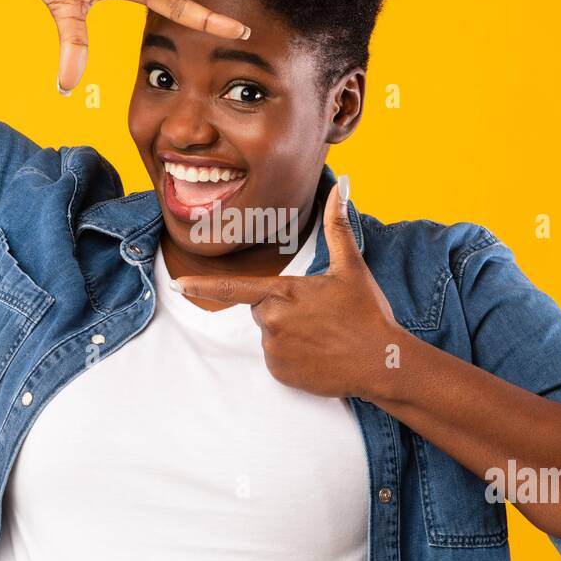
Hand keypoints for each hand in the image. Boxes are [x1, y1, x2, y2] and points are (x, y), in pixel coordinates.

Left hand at [172, 177, 405, 399]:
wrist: (382, 362)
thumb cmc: (367, 313)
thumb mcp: (351, 267)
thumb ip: (337, 226)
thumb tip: (340, 187)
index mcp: (284, 292)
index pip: (234, 288)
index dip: (203, 286)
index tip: (178, 284)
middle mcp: (271, 322)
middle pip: (261, 309)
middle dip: (283, 309)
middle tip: (320, 314)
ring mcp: (274, 350)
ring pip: (269, 334)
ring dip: (289, 333)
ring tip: (323, 336)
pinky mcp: (279, 373)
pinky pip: (276, 359)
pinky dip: (293, 357)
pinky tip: (319, 355)